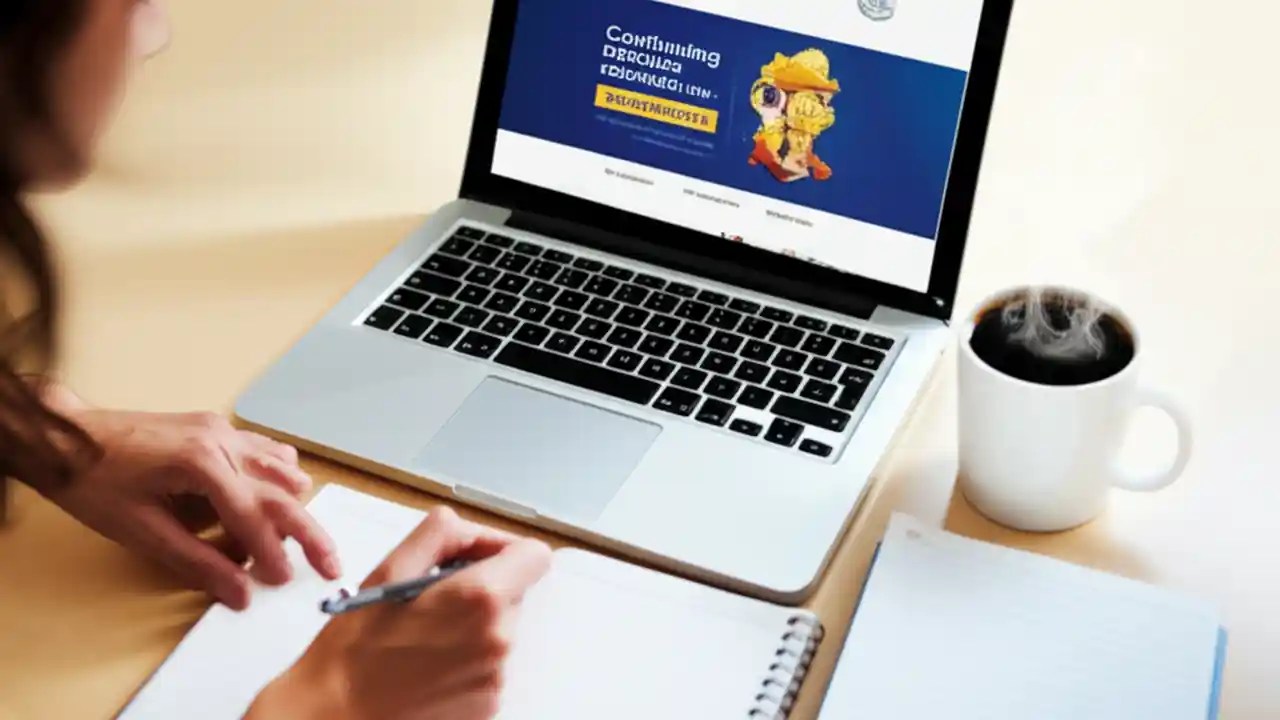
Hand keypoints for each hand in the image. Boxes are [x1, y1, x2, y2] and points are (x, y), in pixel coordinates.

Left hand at [45, 403, 339, 609]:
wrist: (69, 438)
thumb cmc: (95, 481)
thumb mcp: (141, 532)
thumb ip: (197, 562)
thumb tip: (237, 591)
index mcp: (201, 463)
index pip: (253, 515)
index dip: (270, 553)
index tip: (282, 581)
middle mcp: (221, 441)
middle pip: (282, 491)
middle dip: (307, 533)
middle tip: (328, 565)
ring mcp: (223, 431)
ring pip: (281, 469)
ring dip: (291, 506)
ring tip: (296, 540)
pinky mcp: (218, 429)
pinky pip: (265, 452)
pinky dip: (276, 478)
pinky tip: (271, 499)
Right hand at [248, 508, 552, 719]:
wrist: (336, 719)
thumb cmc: (354, 652)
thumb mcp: (390, 571)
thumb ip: (441, 535)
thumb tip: (471, 530)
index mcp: (481, 600)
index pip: (535, 555)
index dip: (504, 549)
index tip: (476, 557)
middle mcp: (499, 641)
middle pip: (515, 593)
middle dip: (481, 588)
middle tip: (433, 600)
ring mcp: (496, 678)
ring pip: (500, 630)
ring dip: (472, 626)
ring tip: (423, 637)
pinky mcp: (489, 706)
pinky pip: (489, 666)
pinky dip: (466, 659)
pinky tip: (428, 665)